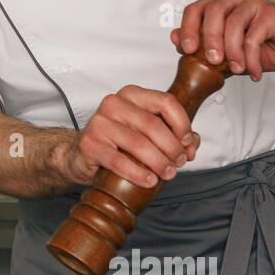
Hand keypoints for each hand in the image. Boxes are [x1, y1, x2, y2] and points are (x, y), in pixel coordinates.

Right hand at [59, 85, 200, 188]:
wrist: (82, 155)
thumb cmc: (118, 142)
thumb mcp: (147, 132)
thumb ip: (173, 134)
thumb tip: (192, 144)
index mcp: (132, 95)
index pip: (166, 101)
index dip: (182, 124)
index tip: (187, 142)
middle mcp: (114, 103)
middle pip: (153, 125)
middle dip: (172, 147)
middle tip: (178, 163)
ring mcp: (100, 123)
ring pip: (138, 143)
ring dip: (158, 162)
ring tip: (167, 174)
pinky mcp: (90, 144)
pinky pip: (118, 160)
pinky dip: (137, 173)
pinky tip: (148, 180)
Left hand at [170, 0, 274, 80]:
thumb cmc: (262, 43)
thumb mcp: (226, 49)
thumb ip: (202, 44)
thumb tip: (174, 38)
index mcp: (220, 3)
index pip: (195, 9)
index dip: (188, 28)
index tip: (187, 49)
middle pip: (213, 11)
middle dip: (210, 39)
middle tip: (213, 61)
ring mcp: (253, 2)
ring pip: (233, 23)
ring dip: (232, 51)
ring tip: (238, 68)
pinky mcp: (271, 12)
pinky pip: (253, 37)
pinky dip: (251, 58)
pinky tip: (253, 71)